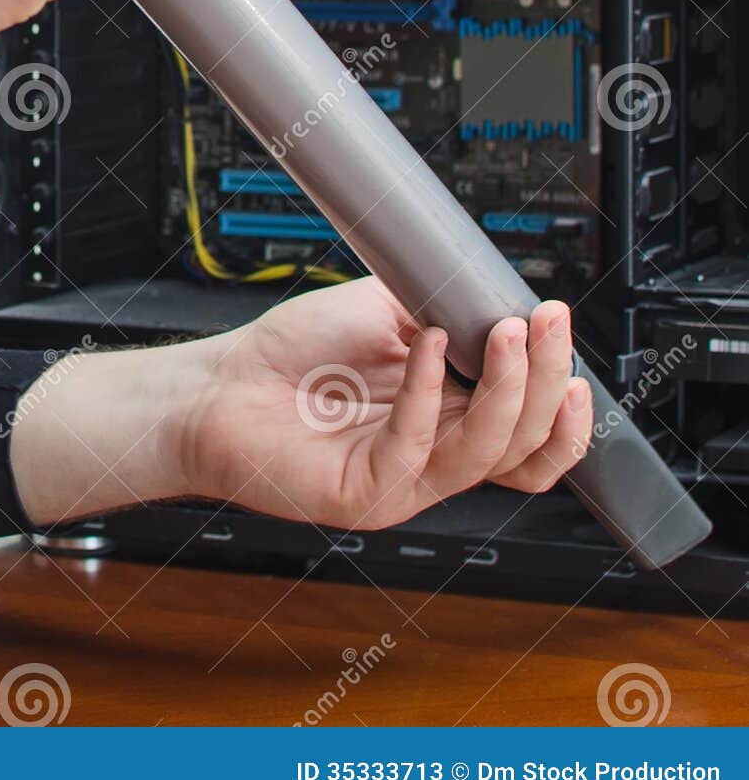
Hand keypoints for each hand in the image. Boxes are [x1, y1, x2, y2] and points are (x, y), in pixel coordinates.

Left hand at [8, 277, 592, 530]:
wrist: (218, 384)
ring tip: (506, 331)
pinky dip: (430, 392)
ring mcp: (403, 483)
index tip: (560, 328)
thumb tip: (492, 285)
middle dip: (547, 380)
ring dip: (508, 389)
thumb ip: (441, 304)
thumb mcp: (382, 312)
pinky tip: (430, 346)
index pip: (532, 433)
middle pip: (525, 445)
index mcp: (450, 422)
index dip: (561, 396)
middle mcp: (434, 458)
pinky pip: (416, 447)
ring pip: (486, 453)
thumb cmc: (291, 355)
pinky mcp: (364, 494)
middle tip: (546, 322)